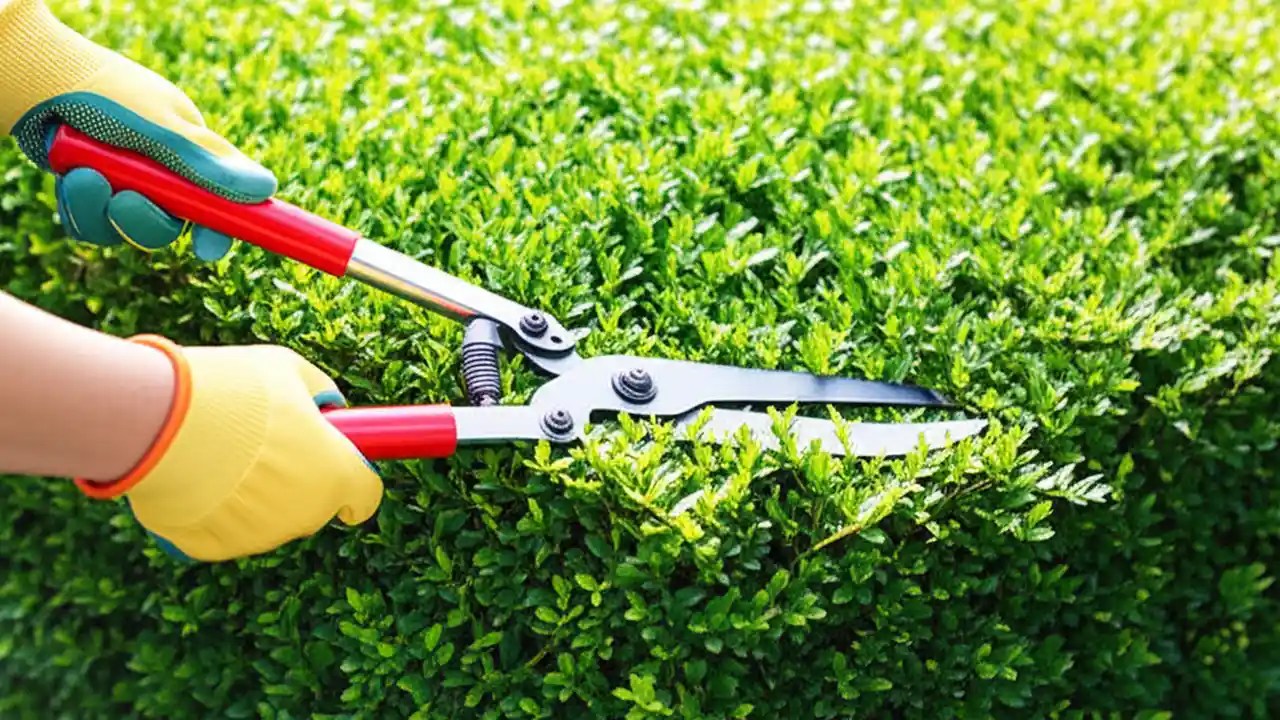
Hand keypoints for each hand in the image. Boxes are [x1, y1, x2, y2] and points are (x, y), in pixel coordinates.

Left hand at [1, 0, 273, 258]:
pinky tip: (70, 178)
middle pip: (169, 228)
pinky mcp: (90, 197)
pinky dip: (80, 210)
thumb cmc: (108, 95)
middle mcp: (163, 175)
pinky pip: (92, 228)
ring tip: (83, 176)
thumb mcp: (164, 129)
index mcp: (193, 156)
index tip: (208, 248)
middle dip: (144, 221)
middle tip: (124, 200)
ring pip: (125, 231)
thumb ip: (209, 163)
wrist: (40, 80)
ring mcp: (125, 187)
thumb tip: (266, 188)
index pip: (220, 205)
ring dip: (103, 210)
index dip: (218, 230)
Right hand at [77, 337, 382, 561]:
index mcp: (335, 475)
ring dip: (253, 493)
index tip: (340, 465)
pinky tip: (193, 474)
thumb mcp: (289, 371)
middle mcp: (305, 515)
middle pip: (312, 504)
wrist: (162, 422)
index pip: (365, 494)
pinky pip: (219, 528)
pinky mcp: (211, 548)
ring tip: (218, 449)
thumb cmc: (234, 391)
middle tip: (263, 442)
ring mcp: (258, 537)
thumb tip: (328, 405)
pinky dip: (211, 508)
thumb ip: (317, 393)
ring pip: (266, 518)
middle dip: (296, 479)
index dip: (353, 478)